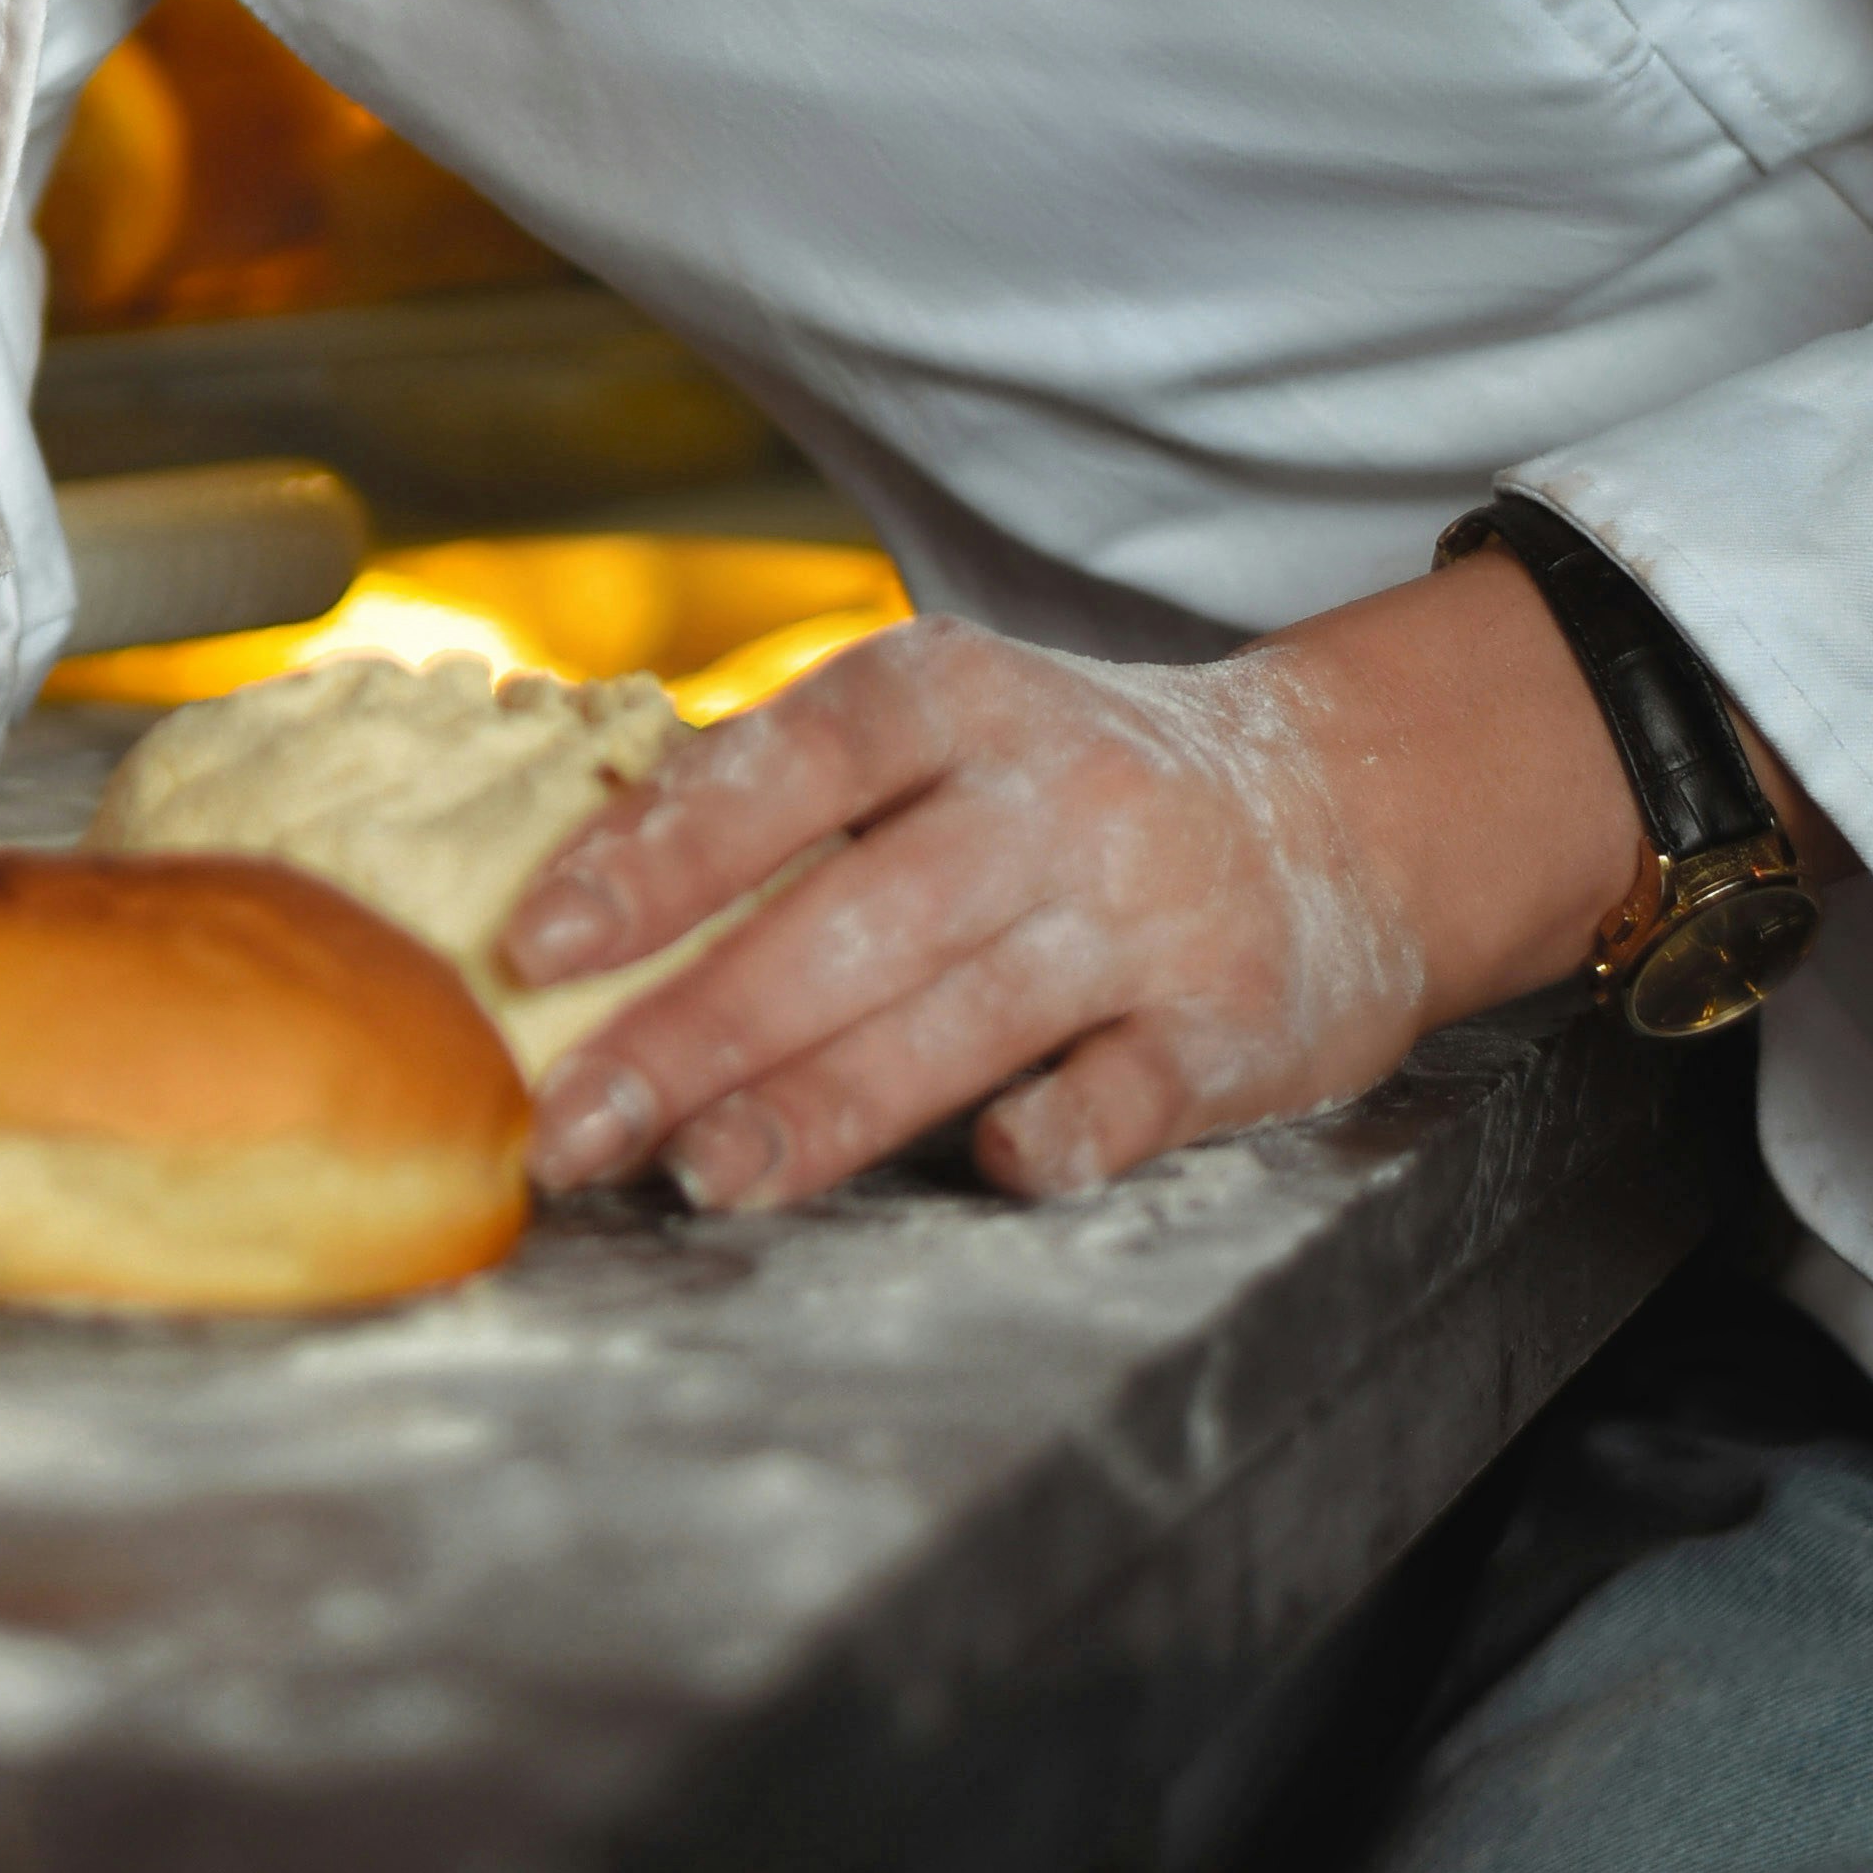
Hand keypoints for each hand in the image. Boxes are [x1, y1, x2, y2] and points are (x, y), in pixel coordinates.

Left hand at [498, 607, 1534, 1215]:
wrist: (1335, 805)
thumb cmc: (1059, 778)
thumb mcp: (934, 726)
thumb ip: (777, 787)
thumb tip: (576, 869)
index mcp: (944, 696)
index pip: (778, 771)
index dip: (656, 858)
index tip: (537, 945)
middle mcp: (1041, 795)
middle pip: (845, 923)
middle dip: (693, 1034)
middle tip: (571, 1127)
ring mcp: (1142, 913)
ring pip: (959, 1020)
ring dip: (821, 1108)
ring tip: (696, 1176)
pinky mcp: (1231, 1026)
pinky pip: (1127, 1093)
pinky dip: (1057, 1132)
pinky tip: (986, 1170)